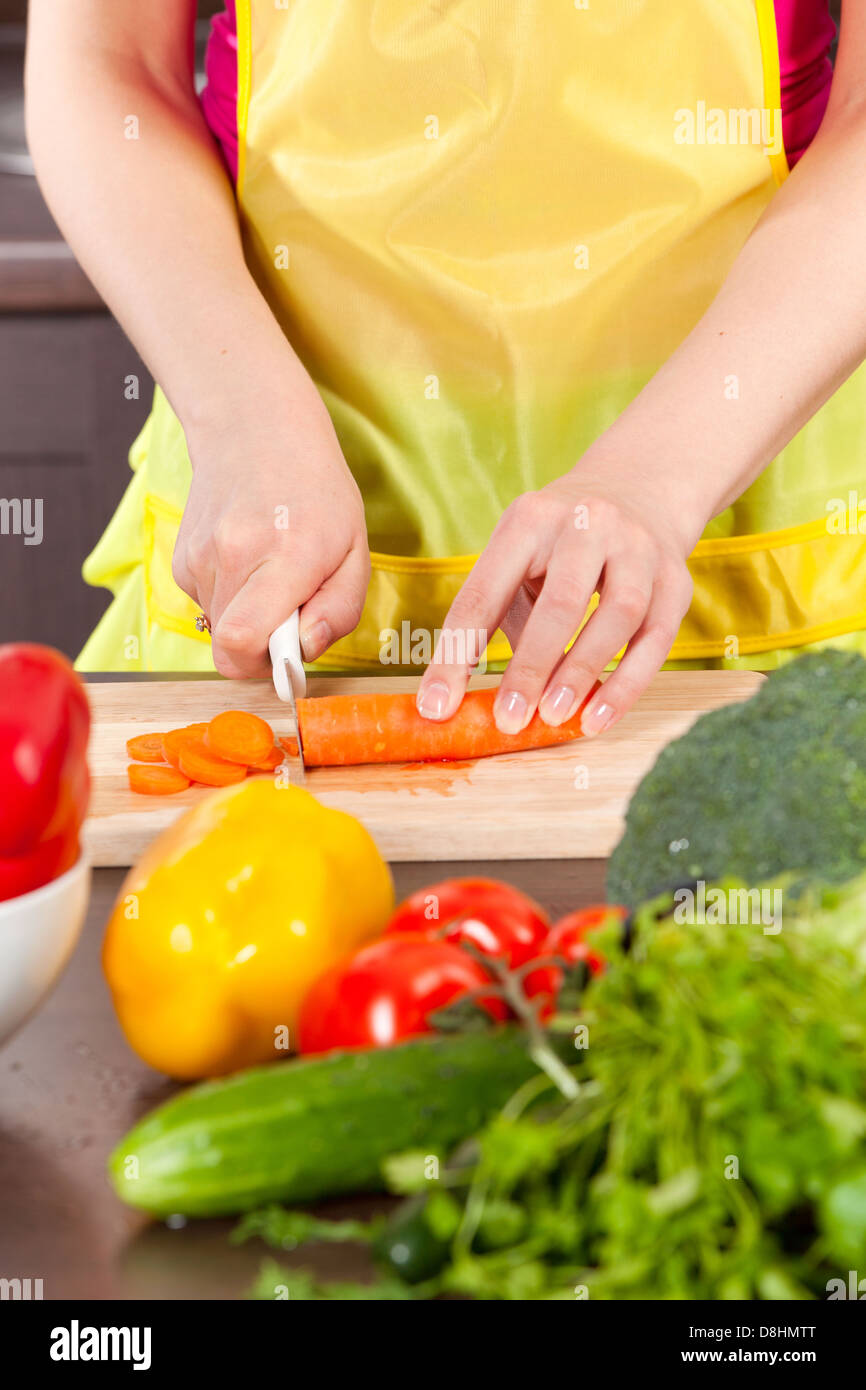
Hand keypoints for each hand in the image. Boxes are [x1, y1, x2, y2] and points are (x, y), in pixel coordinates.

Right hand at [173, 386, 369, 677]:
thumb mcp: (355, 551)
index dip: (262, 665)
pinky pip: (208, 605)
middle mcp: (232, 556)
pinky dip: (231, 597)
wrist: (257, 432)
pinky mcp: (181, 560)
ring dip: (248, 616)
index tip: (289, 653)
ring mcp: (199, 557)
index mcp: (285, 556)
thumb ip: (338, 611)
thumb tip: (302, 652)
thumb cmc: (316, 494)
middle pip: (228, 649)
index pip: (241, 640)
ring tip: (270, 570)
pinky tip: (247, 558)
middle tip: (289, 610)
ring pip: (218, 629)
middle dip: (262, 647)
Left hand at [416, 460, 701, 736]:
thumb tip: (460, 701)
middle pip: (561, 601)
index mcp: (529, 520)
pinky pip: (656, 639)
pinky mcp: (676, 580)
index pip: (484, 592)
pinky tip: (598, 718)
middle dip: (532, 666)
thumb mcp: (517, 562)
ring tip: (553, 719)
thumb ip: (494, 621)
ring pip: (618, 615)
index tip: (436, 707)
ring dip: (583, 673)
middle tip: (509, 719)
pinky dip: (626, 684)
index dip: (456, 653)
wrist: (639, 492)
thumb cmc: (556, 548)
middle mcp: (588, 524)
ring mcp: (639, 549)